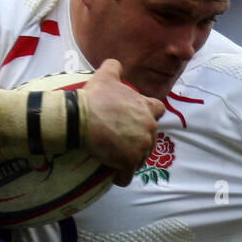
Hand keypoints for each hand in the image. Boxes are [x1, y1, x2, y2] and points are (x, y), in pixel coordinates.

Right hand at [82, 58, 164, 173]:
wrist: (82, 119)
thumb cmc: (95, 97)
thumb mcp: (105, 75)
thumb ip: (115, 67)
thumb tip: (116, 64)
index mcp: (147, 107)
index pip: (159, 110)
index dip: (149, 115)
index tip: (137, 120)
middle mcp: (149, 128)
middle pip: (150, 138)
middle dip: (139, 140)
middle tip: (122, 141)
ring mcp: (141, 147)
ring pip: (141, 158)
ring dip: (131, 159)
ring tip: (116, 158)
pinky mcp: (130, 162)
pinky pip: (127, 176)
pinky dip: (121, 177)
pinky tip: (114, 176)